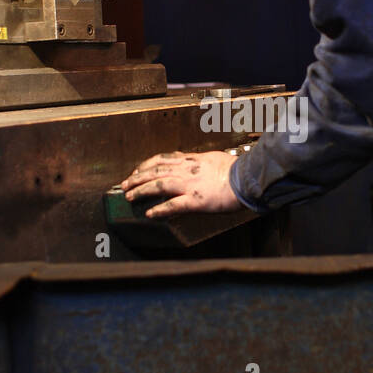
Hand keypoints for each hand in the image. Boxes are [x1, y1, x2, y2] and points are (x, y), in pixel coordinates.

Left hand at [119, 150, 242, 217]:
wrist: (247, 178)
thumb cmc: (236, 170)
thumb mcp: (214, 158)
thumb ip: (200, 161)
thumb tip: (194, 161)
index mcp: (192, 161)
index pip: (162, 159)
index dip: (146, 165)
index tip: (137, 169)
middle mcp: (187, 171)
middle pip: (155, 171)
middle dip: (137, 177)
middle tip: (124, 184)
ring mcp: (189, 185)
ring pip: (158, 185)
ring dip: (141, 190)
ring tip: (129, 197)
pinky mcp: (196, 200)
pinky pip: (173, 205)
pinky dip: (160, 209)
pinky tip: (150, 214)